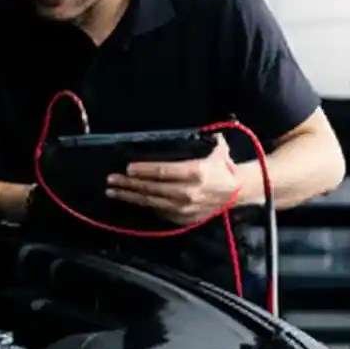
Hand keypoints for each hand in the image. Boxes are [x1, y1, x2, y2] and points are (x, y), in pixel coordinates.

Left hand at [106, 135, 240, 224]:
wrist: (238, 192)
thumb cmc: (223, 167)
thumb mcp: (217, 150)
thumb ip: (203, 140)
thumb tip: (193, 130)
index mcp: (196, 172)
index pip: (163, 171)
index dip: (144, 170)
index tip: (128, 168)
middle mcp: (188, 192)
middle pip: (152, 188)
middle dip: (129, 184)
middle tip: (111, 180)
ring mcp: (185, 208)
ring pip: (152, 202)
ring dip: (130, 197)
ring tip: (113, 192)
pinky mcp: (183, 218)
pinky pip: (159, 212)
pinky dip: (144, 206)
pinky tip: (131, 200)